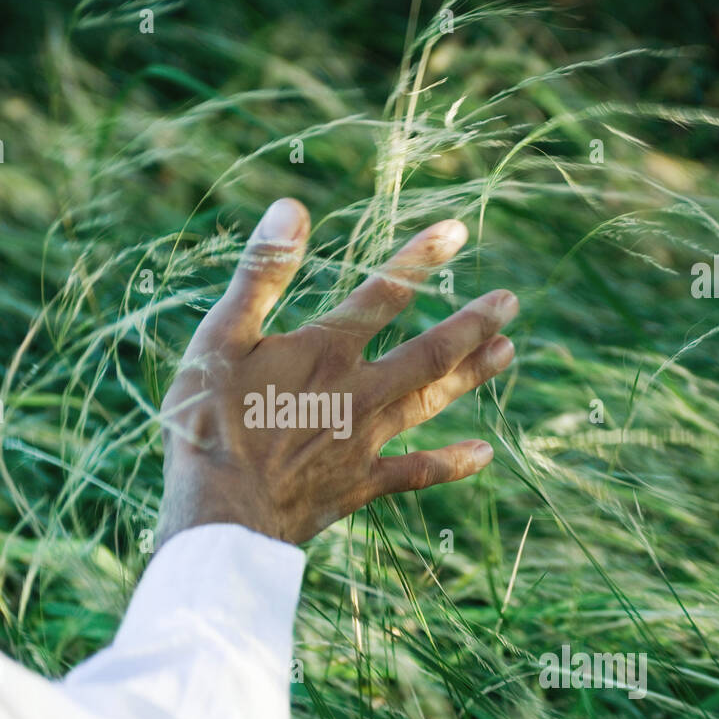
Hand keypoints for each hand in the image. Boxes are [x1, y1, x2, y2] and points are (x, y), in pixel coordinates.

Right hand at [155, 197, 517, 546]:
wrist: (219, 512)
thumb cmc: (208, 422)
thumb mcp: (220, 337)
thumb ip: (261, 273)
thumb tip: (291, 207)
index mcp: (326, 350)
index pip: (384, 293)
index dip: (421, 259)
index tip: (459, 231)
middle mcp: (358, 391)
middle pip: (429, 352)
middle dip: (471, 324)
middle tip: (510, 302)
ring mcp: (365, 440)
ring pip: (430, 400)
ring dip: (471, 376)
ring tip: (508, 352)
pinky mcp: (360, 485)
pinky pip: (416, 472)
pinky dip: (451, 463)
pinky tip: (485, 455)